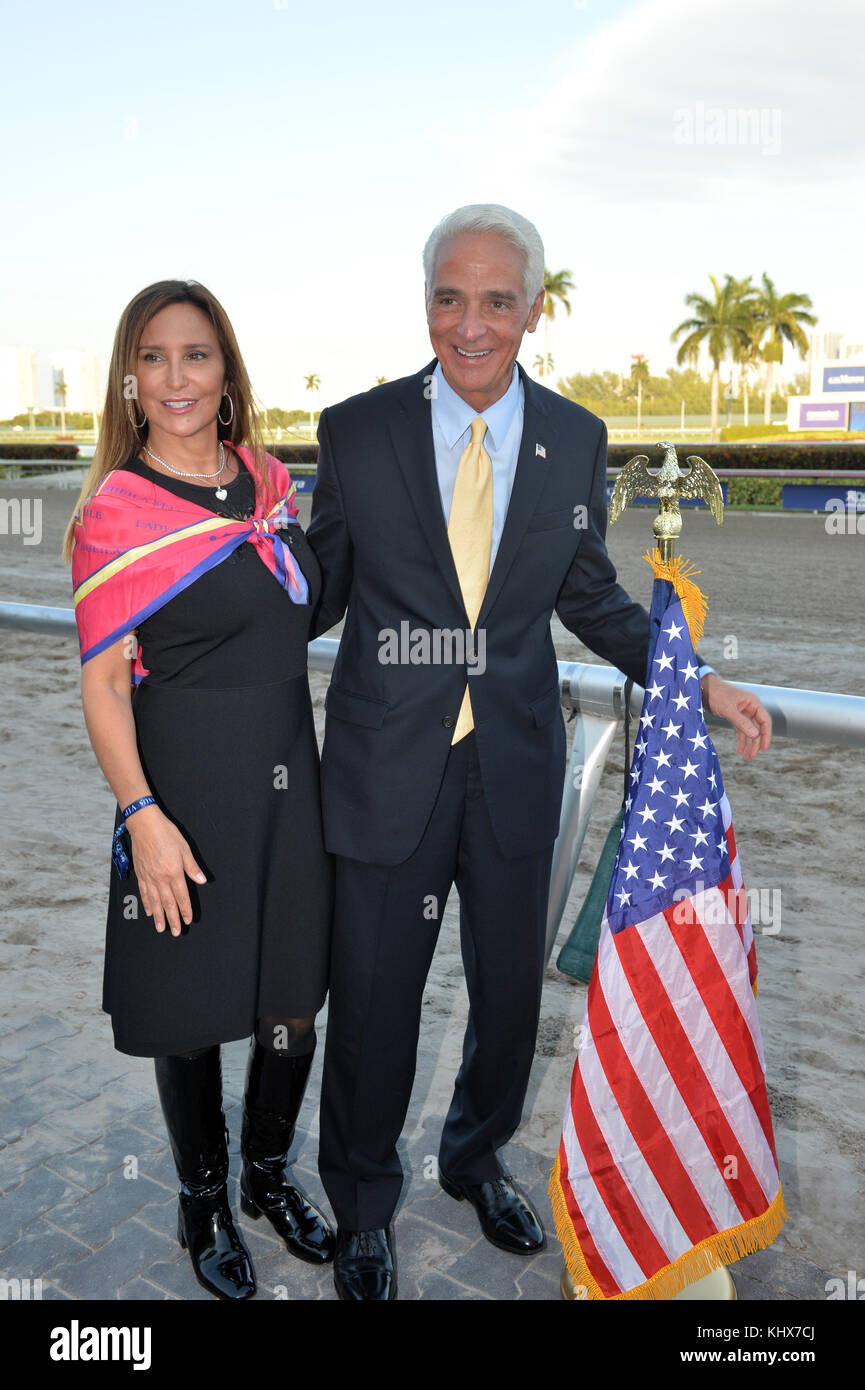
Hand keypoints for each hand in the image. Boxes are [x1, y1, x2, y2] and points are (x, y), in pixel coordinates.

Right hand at [125, 805, 206, 935]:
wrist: (144, 825)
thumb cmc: (166, 834)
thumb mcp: (184, 848)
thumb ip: (192, 867)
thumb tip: (201, 880)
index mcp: (174, 872)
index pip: (181, 896)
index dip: (185, 910)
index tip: (188, 921)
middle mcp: (160, 878)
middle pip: (168, 903)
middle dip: (172, 919)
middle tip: (175, 932)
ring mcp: (149, 877)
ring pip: (154, 902)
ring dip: (158, 916)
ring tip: (161, 928)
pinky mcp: (141, 874)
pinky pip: (144, 893)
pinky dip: (147, 903)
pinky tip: (149, 911)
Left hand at [701, 673, 771, 760]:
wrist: (703, 688)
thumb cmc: (717, 694)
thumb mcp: (728, 709)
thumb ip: (742, 722)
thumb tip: (755, 735)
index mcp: (753, 702)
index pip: (764, 721)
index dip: (766, 735)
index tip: (764, 748)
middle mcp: (750, 707)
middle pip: (757, 728)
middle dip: (755, 743)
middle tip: (751, 757)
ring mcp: (743, 712)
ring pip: (749, 730)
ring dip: (748, 744)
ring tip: (746, 758)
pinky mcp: (735, 715)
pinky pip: (741, 729)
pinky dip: (741, 739)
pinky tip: (739, 750)